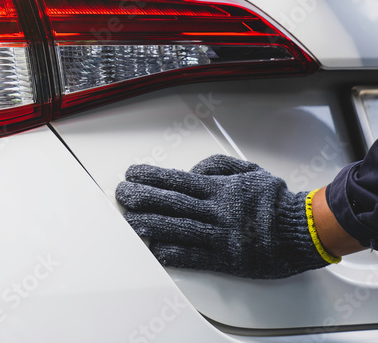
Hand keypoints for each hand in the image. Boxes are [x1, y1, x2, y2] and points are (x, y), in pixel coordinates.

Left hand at [116, 154, 333, 278]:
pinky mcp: (226, 259)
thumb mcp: (247, 170)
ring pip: (176, 228)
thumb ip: (217, 166)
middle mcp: (216, 211)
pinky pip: (194, 256)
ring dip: (149, 224)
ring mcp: (220, 236)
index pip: (176, 179)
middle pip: (170, 203)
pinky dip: (172, 254)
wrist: (305, 231)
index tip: (131, 173)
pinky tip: (154, 250)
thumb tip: (192, 172)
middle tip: (122, 194)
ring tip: (129, 220)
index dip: (150, 176)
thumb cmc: (275, 201)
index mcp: (220, 189)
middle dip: (141, 197)